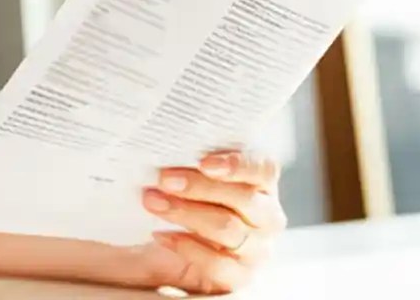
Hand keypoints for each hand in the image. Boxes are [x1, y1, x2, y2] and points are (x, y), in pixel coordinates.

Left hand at [138, 151, 286, 293]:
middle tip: (164, 179)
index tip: (203, 161)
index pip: (262, 169)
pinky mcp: (238, 276)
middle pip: (244, 199)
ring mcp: (256, 249)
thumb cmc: (183, 202)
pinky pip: (216, 263)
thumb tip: (165, 144)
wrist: (164, 248)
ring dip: (185, 213)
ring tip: (152, 201)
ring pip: (228, 228)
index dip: (237, 164)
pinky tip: (160, 234)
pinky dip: (185, 246)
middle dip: (200, 186)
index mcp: (261, 184)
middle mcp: (267, 217)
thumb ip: (189, 162)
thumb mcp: (189, 177)